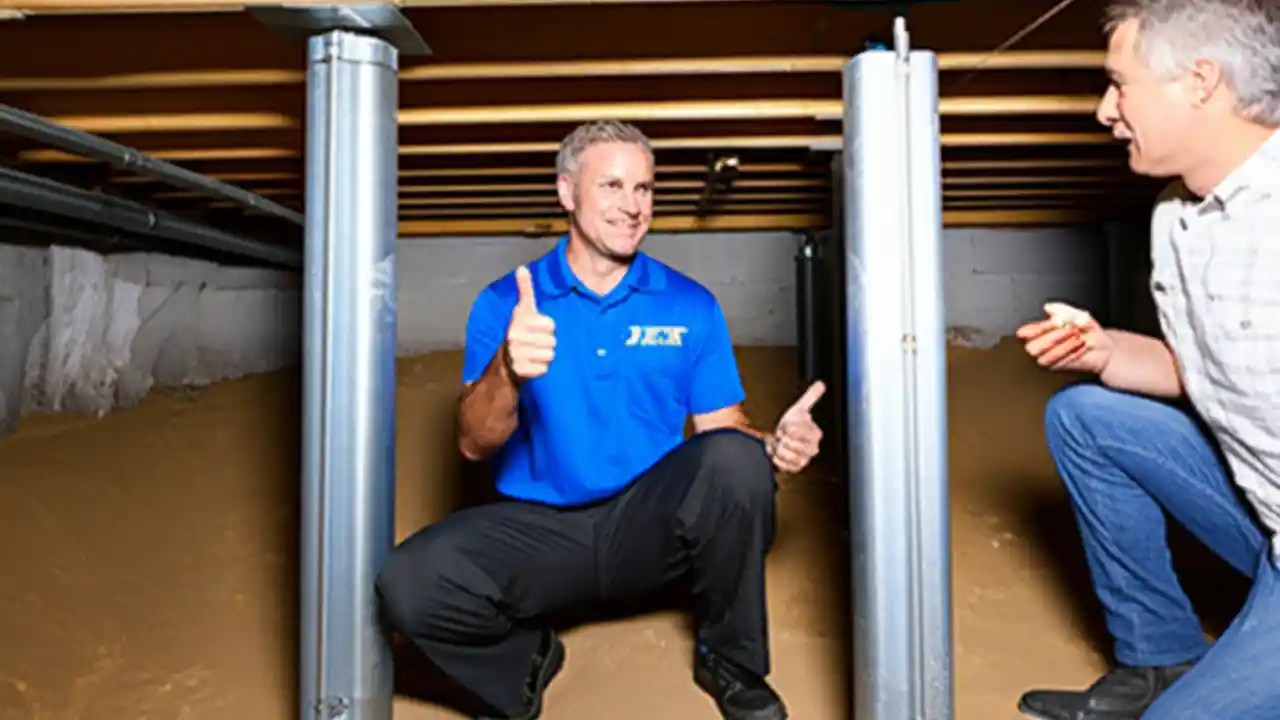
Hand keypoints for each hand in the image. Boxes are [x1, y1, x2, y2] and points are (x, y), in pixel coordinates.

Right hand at [503, 266, 555, 380]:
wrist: (505, 360)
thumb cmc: (520, 331)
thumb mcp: (523, 310)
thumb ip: (525, 290)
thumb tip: (521, 268)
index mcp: (518, 322)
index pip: (551, 325)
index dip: (547, 327)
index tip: (536, 328)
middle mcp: (515, 337)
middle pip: (552, 341)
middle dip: (547, 342)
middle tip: (535, 342)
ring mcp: (517, 355)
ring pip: (550, 355)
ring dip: (545, 355)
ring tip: (534, 353)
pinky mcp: (521, 370)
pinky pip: (544, 368)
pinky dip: (541, 368)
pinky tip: (532, 364)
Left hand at [767, 380, 824, 473]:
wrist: (784, 438)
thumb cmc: (793, 423)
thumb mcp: (800, 408)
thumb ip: (811, 396)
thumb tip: (821, 384)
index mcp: (815, 434)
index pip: (796, 431)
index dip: (787, 427)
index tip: (787, 425)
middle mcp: (812, 448)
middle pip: (790, 443)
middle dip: (782, 437)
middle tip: (783, 435)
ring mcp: (805, 459)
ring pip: (785, 453)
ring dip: (778, 447)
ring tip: (781, 443)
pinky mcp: (796, 468)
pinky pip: (782, 464)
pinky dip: (776, 457)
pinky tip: (779, 452)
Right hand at [1015, 302, 1113, 373]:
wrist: (1103, 346)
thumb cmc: (1089, 330)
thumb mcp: (1078, 315)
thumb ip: (1062, 310)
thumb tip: (1047, 307)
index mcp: (1041, 330)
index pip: (1027, 332)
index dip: (1038, 328)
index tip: (1055, 321)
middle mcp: (1041, 345)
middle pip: (1032, 348)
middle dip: (1051, 339)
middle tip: (1069, 330)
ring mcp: (1048, 358)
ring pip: (1045, 358)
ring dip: (1062, 347)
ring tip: (1079, 337)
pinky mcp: (1058, 367)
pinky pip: (1059, 364)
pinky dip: (1072, 353)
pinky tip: (1082, 345)